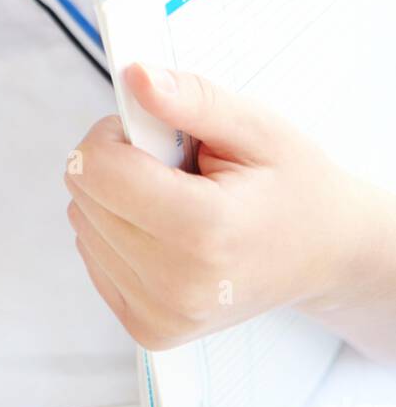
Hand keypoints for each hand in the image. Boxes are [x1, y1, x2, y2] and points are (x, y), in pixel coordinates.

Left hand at [63, 62, 372, 350]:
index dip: (115, 134)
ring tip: (179, 201)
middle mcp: (178, 286)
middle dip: (118, 164)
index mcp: (205, 231)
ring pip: (82, 224)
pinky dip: (118, 232)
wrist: (324, 251)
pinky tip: (167, 231)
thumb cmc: (291, 184)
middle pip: (83, 195)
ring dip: (118, 200)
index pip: (98, 169)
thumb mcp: (255, 126)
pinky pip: (93, 255)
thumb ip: (191, 99)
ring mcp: (162, 316)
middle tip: (176, 170)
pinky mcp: (149, 329)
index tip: (154, 133)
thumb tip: (136, 77)